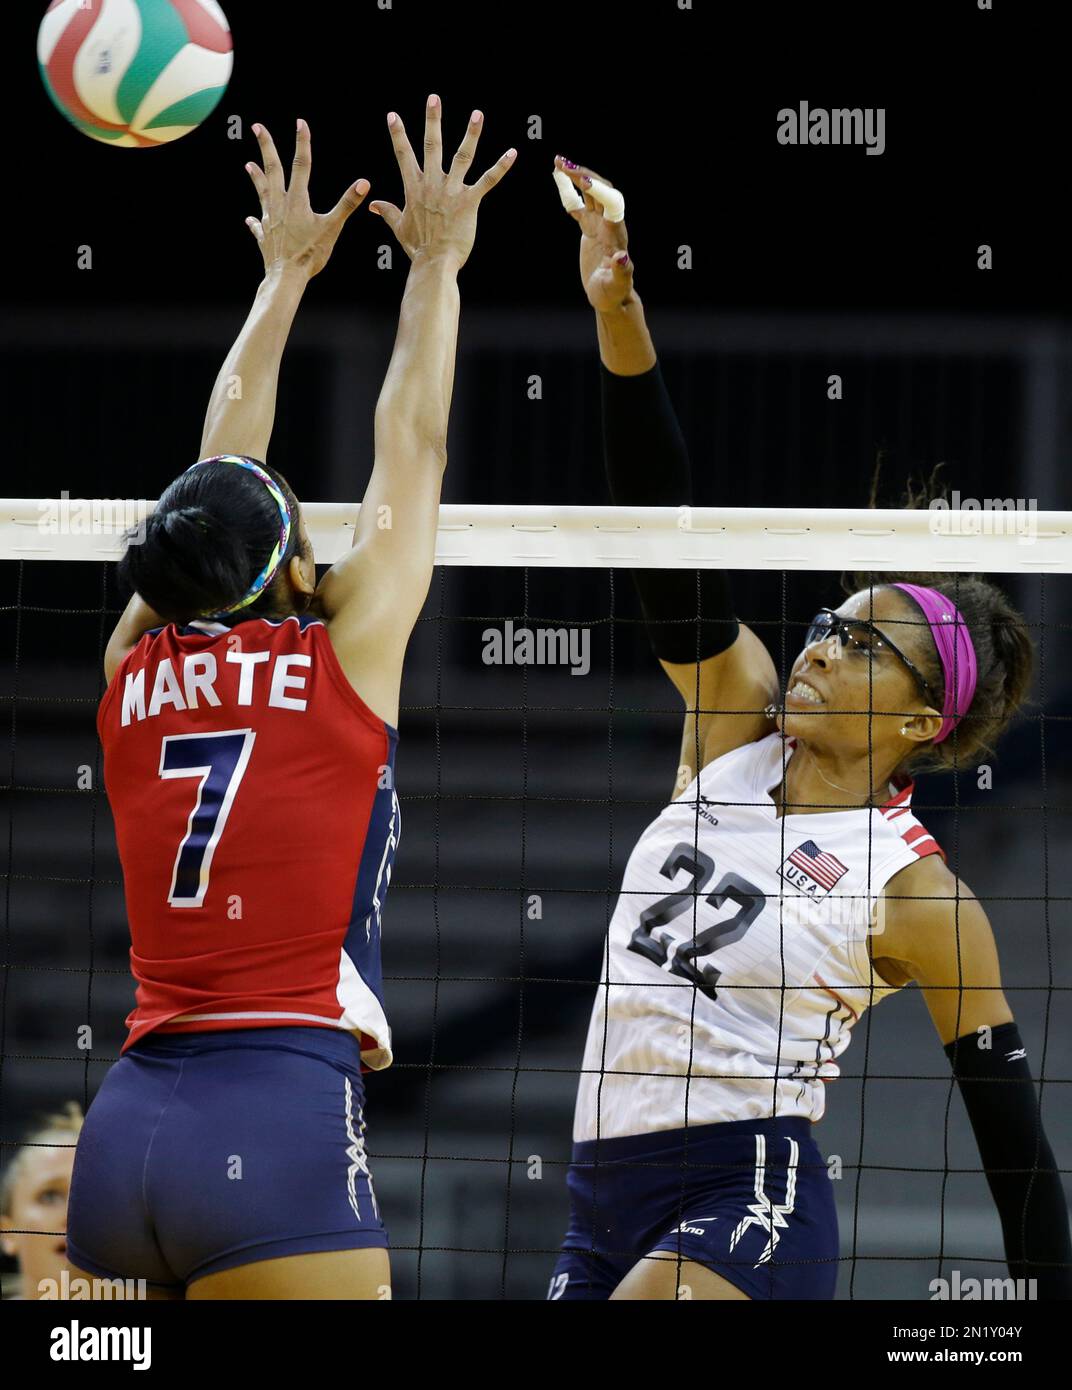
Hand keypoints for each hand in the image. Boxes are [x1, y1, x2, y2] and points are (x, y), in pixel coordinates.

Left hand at [245, 119, 368, 278]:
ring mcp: (269, 220)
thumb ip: (347, 204)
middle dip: (266, 147)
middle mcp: (280, 205)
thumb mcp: (332, 228)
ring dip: (257, 177)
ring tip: (249, 165)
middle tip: (258, 127)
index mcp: (297, 200)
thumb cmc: (310, 254)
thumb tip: (364, 184)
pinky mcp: (264, 237)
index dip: (302, 143)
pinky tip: (251, 219)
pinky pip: (258, 225)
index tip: (300, 123)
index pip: (302, 165)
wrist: (286, 277)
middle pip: (272, 169)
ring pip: (262, 193)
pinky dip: (255, 221)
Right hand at [370, 95, 514, 269]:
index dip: (398, 134)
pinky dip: (501, 166)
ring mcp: (452, 190)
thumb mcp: (399, 227)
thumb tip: (372, 204)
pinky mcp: (470, 201)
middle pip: (432, 145)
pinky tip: (512, 152)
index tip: (393, 115)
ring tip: (477, 113)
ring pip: (463, 155)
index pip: (403, 155)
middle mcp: (432, 183)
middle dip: (432, 120)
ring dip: (471, 133)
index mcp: (414, 187)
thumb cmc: (417, 248)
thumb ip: (387, 211)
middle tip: (434, 98)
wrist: (434, 263)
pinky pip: (488, 180)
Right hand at [552, 154, 633, 311]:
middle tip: (562, 162)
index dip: (597, 189)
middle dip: (583, 175)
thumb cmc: (613, 293)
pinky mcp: (591, 229)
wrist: (611, 297)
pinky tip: (557, 180)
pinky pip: (580, 206)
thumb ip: (622, 272)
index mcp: (615, 233)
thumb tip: (622, 257)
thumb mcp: (617, 285)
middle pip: (600, 190)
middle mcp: (609, 224)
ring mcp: (600, 225)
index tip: (580, 179)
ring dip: (576, 177)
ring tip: (558, 162)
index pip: (611, 202)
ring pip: (590, 194)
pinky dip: (569, 193)